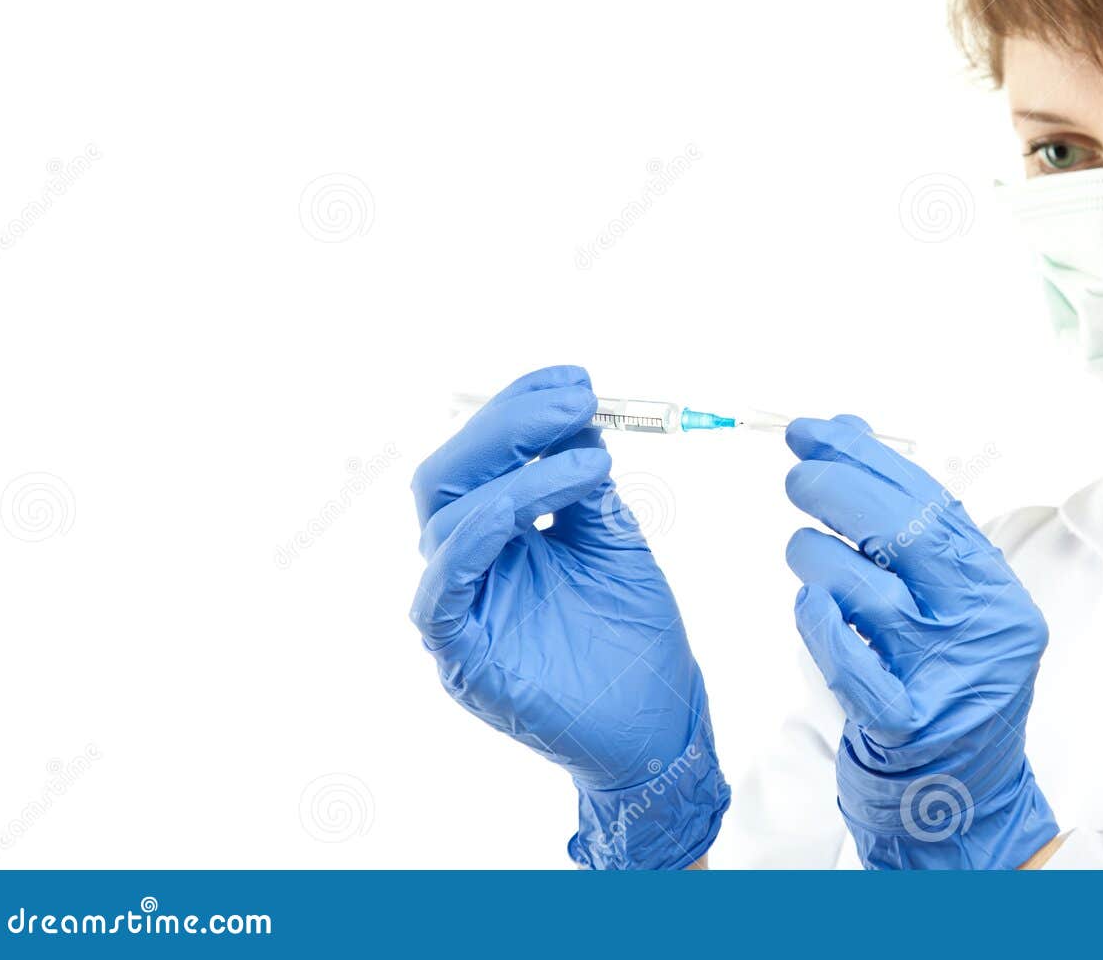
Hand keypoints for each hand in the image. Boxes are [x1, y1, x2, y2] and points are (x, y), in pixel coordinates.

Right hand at [409, 365, 728, 868]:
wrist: (659, 726)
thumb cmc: (635, 637)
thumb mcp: (615, 539)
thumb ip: (584, 486)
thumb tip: (575, 418)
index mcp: (497, 534)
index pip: (482, 454)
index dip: (520, 405)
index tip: (578, 377)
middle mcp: (467, 563)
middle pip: (449, 472)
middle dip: (510, 423)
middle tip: (580, 399)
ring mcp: (459, 607)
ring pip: (446, 516)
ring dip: (519, 470)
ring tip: (594, 456)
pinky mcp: (460, 654)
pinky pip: (443, 585)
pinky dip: (483, 531)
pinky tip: (541, 501)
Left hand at [783, 415, 1058, 868]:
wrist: (962, 798)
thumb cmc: (942, 684)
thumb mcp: (944, 601)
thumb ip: (903, 527)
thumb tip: (843, 434)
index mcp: (993, 590)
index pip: (931, 503)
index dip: (867, 459)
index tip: (816, 431)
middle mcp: (977, 629)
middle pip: (906, 535)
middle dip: (839, 490)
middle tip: (797, 477)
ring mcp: (942, 678)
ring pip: (867, 592)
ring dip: (816, 556)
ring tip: (804, 553)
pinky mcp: (903, 725)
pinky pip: (851, 665)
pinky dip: (820, 625)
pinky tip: (809, 602)